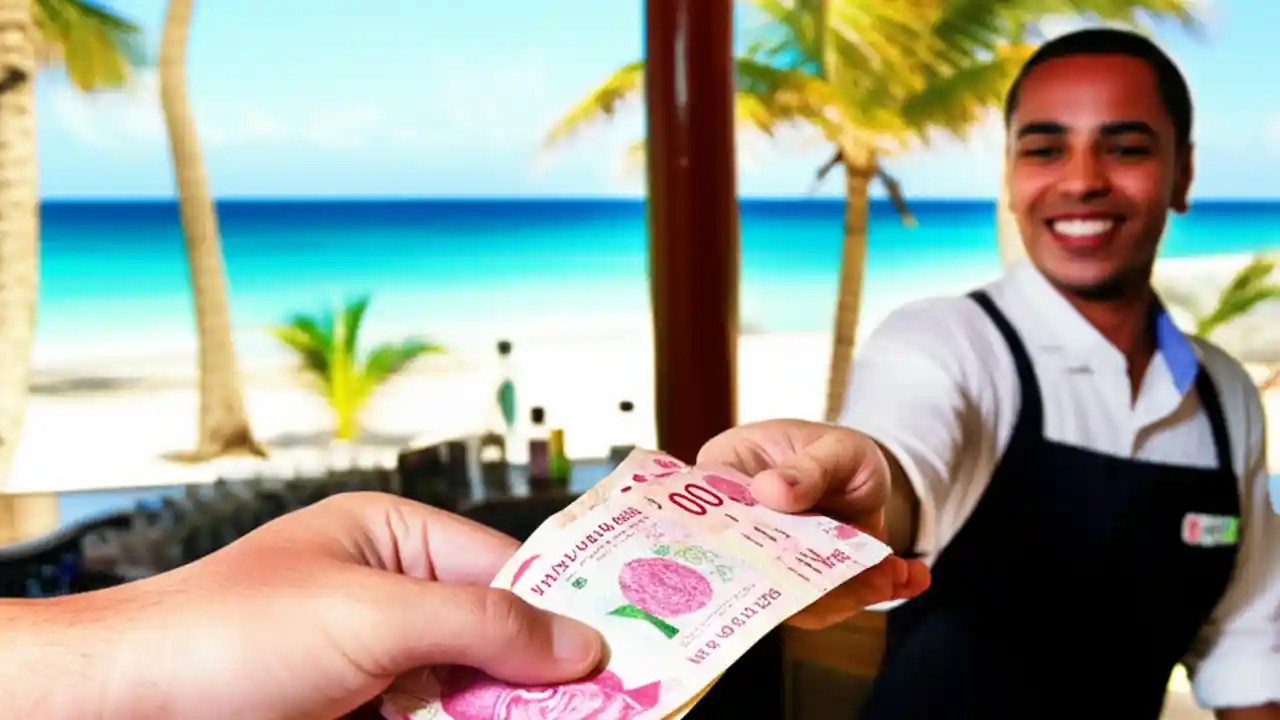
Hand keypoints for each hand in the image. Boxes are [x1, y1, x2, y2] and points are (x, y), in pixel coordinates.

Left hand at [34, 493, 604, 719]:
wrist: (129, 710)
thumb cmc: (222, 634)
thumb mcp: (371, 615)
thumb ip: (480, 621)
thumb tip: (576, 640)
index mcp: (392, 538)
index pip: (504, 566)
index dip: (566, 604)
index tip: (625, 644)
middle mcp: (390, 594)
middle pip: (496, 630)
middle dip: (544, 668)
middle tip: (612, 699)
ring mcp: (375, 660)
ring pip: (472, 684)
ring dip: (512, 707)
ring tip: (574, 716)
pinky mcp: (361, 713)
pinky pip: (438, 716)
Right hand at [698, 419, 930, 628]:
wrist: (863, 479)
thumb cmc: (837, 452)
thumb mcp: (836, 448)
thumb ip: (809, 468)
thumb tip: (769, 490)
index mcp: (721, 476)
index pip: (711, 518)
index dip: (738, 543)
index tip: (784, 555)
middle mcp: (734, 526)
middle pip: (752, 566)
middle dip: (813, 580)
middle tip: (874, 575)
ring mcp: (765, 561)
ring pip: (790, 596)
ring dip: (848, 593)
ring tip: (896, 574)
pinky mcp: (797, 585)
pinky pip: (821, 605)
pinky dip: (867, 595)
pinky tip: (908, 578)